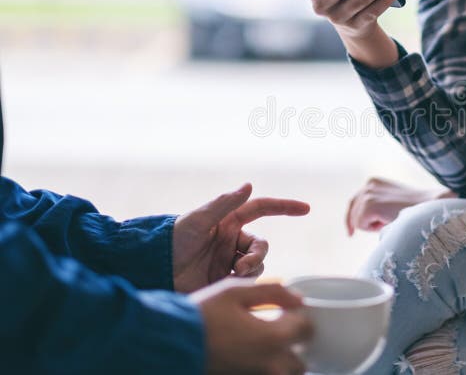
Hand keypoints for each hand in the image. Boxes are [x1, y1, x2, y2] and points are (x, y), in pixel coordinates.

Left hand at [173, 183, 309, 292]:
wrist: (155, 269)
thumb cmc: (173, 239)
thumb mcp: (198, 219)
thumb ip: (224, 203)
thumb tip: (249, 185)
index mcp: (229, 221)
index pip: (263, 209)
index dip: (285, 207)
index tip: (306, 208)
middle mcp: (232, 241)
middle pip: (261, 246)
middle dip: (257, 256)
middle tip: (242, 267)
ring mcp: (229, 262)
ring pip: (257, 266)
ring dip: (250, 270)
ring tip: (233, 276)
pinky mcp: (224, 281)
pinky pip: (245, 283)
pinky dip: (242, 284)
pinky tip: (228, 284)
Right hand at [192, 278, 312, 374]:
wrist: (167, 345)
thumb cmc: (200, 316)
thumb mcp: (236, 291)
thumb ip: (273, 292)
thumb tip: (298, 299)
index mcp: (272, 338)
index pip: (306, 329)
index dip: (298, 316)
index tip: (284, 311)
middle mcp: (270, 365)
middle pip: (301, 361)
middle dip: (293, 346)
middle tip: (276, 330)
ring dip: (281, 362)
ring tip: (262, 346)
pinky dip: (264, 368)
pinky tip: (248, 355)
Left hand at [345, 177, 454, 235]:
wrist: (430, 207)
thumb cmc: (415, 209)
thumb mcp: (393, 202)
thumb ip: (379, 205)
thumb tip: (362, 222)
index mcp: (374, 182)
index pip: (354, 202)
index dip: (351, 219)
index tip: (350, 233)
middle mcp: (368, 184)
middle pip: (353, 212)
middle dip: (366, 223)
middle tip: (386, 224)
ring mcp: (367, 193)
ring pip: (358, 221)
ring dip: (373, 226)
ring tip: (392, 219)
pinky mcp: (368, 205)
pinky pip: (362, 226)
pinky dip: (374, 228)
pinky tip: (389, 220)